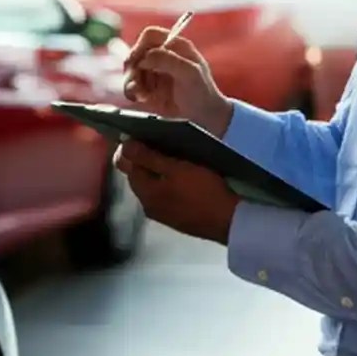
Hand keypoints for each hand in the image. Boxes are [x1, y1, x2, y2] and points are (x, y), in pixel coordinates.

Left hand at [114, 140, 239, 244]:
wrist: (231, 220)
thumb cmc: (204, 190)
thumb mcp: (176, 168)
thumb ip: (148, 157)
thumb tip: (125, 146)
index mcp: (145, 193)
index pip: (128, 166)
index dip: (134, 149)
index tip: (145, 135)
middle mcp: (148, 207)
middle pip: (140, 178)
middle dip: (146, 162)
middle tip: (163, 145)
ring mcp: (163, 216)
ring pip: (154, 188)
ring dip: (159, 174)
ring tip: (176, 159)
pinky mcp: (178, 220)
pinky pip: (167, 198)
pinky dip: (170, 187)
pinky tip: (184, 180)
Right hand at [123, 27, 233, 137]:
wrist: (203, 115)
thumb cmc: (202, 92)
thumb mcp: (190, 73)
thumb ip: (168, 61)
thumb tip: (144, 58)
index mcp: (175, 47)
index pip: (150, 36)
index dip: (140, 46)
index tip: (137, 62)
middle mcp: (162, 56)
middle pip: (136, 54)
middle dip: (132, 69)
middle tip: (135, 83)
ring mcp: (154, 72)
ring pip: (131, 71)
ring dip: (132, 83)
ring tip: (141, 95)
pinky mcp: (148, 88)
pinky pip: (132, 86)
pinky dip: (133, 92)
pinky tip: (142, 98)